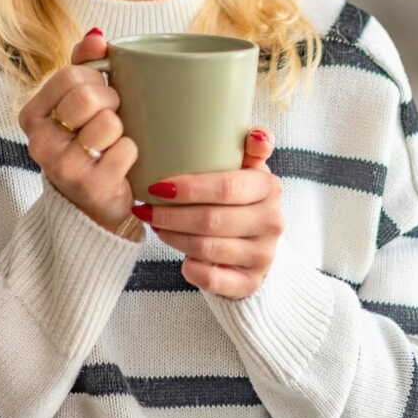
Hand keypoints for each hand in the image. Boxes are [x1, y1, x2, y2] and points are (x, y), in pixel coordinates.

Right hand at [18, 29, 137, 232]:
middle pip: (87, 97)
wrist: (93, 205)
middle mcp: (39, 141)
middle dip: (111, 103)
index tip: (99, 95)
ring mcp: (61, 166)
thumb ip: (84, 64)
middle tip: (112, 118)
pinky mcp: (88, 186)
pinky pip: (125, 150)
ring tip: (112, 142)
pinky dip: (131, 153)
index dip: (96, 80)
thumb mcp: (80, 102)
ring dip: (122, 130)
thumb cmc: (88, 143)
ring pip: (108, 123)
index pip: (70, 74)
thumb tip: (97, 36)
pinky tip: (120, 164)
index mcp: (33, 114)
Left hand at [137, 129, 281, 299]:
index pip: (226, 187)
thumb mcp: (246, 171)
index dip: (189, 188)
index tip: (157, 185)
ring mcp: (263, 255)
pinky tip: (180, 259)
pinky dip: (191, 269)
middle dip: (171, 215)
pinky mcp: (251, 282)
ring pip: (207, 249)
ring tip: (155, 225)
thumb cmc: (240, 201)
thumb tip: (255, 135)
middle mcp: (272, 221)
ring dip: (173, 237)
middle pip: (211, 220)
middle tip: (145, 207)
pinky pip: (213, 279)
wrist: (256, 247)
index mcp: (269, 188)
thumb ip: (249, 150)